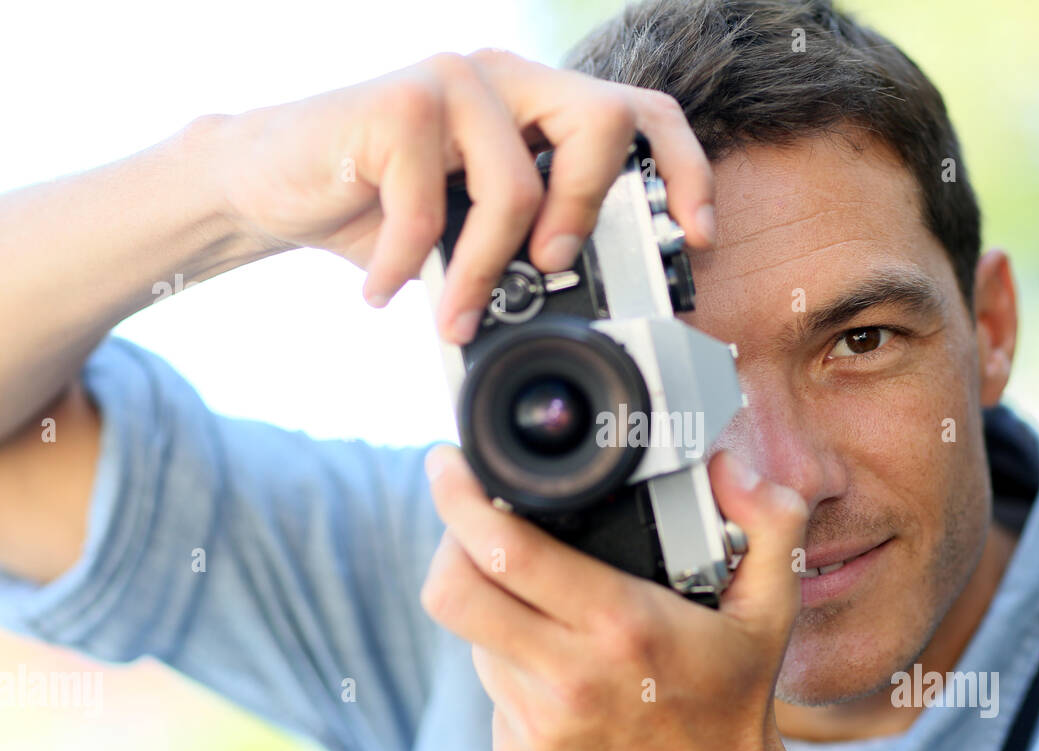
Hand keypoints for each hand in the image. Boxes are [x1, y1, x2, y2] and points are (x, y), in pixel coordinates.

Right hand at [214, 49, 715, 341]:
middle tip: (549, 269)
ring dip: (482, 273)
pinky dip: (408, 267)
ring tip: (452, 314)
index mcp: (535, 103)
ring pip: (515, 186)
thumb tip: (593, 310)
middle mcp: (504, 78)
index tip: (698, 236)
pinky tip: (385, 291)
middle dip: (588, 213)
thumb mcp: (470, 233)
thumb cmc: (380, 208)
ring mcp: (451, 81)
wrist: (270, 183)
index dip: (683, 171)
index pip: (639, 114)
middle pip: (601, 124)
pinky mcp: (397, 102)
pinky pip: (430, 208)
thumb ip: (526, 246)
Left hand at [419, 445, 852, 750]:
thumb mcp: (773, 609)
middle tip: (471, 523)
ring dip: (493, 607)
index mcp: (623, 627)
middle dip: (448, 543)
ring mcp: (536, 727)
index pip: (505, 549)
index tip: (448, 466)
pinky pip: (491, 688)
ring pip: (473, 637)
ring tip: (547, 606)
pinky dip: (511, 662)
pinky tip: (557, 665)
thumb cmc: (737, 706)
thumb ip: (767, 521)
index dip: (458, 498)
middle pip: (453, 592)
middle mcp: (569, 679)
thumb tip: (726, 464)